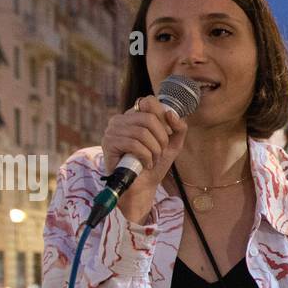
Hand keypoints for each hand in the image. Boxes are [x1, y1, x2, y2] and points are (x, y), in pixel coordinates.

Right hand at [100, 94, 187, 223]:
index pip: (149, 101)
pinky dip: (145, 156)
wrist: (143, 186)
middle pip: (149, 118)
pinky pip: (133, 144)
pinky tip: (145, 164)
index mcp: (135, 115)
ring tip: (153, 160)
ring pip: (142, 132)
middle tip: (160, 152)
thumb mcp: (173, 144)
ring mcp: (112, 130)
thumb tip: (170, 113)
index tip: (167, 134)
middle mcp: (121, 119)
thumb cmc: (155, 163)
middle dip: (161, 139)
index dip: (163, 117)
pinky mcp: (108, 143)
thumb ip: (179, 128)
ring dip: (154, 150)